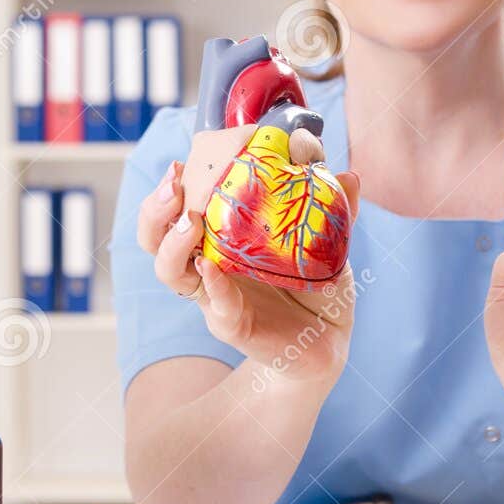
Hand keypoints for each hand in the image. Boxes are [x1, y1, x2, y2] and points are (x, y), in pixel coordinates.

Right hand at [137, 131, 362, 384]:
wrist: (328, 341)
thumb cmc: (316, 285)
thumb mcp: (326, 241)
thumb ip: (335, 209)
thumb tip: (349, 174)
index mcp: (219, 237)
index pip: (177, 208)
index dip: (169, 187)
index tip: (179, 162)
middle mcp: (206, 265)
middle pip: (155, 238)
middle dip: (155, 209)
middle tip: (173, 183)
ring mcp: (215, 296)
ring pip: (170, 272)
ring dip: (173, 243)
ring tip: (190, 221)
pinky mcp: (232, 325)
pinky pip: (215, 305)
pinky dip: (213, 285)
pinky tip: (212, 267)